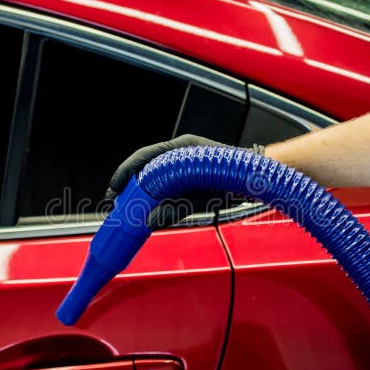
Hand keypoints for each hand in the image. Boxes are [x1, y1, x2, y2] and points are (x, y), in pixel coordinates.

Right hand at [105, 134, 262, 228]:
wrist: (255, 178)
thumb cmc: (234, 180)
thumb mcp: (203, 199)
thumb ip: (175, 209)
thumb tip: (149, 222)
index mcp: (182, 148)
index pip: (145, 156)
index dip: (126, 171)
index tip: (115, 187)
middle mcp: (181, 151)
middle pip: (145, 164)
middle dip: (129, 183)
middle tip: (116, 201)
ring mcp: (184, 159)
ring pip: (153, 173)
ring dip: (140, 188)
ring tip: (128, 205)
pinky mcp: (188, 171)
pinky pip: (165, 179)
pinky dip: (154, 191)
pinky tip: (147, 204)